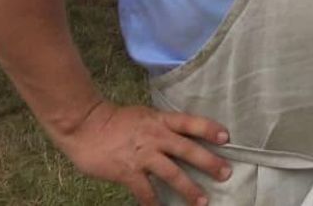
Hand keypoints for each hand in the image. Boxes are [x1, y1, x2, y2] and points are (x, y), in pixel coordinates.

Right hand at [56, 100, 231, 204]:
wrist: (85, 124)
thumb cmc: (114, 120)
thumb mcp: (144, 115)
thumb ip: (161, 126)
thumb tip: (177, 137)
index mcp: (161, 120)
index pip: (191, 122)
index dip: (209, 129)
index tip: (227, 138)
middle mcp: (156, 136)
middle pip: (188, 149)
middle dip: (209, 162)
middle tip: (226, 173)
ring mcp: (143, 155)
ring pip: (172, 173)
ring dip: (188, 188)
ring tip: (202, 201)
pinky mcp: (128, 171)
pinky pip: (145, 191)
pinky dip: (154, 203)